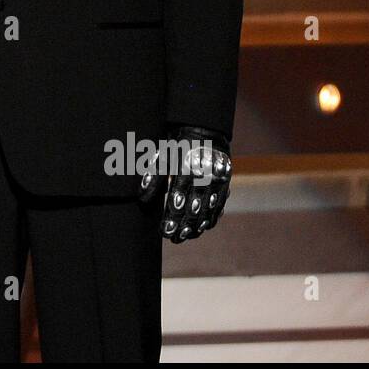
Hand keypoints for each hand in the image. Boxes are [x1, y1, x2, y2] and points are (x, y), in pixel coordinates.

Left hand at [138, 125, 231, 242]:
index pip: (178, 199)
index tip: (164, 232)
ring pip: (209, 209)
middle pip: (194, 208)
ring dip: (197, 226)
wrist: (205, 129)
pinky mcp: (226, 182)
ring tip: (186, 237)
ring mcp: (218, 180)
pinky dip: (212, 217)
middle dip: (184, 226)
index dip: (172, 218)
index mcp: (187, 168)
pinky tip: (203, 227)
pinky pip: (220, 204)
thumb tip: (142, 199)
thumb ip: (152, 176)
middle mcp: (205, 176)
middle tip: (174, 239)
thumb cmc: (177, 143)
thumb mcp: (162, 155)